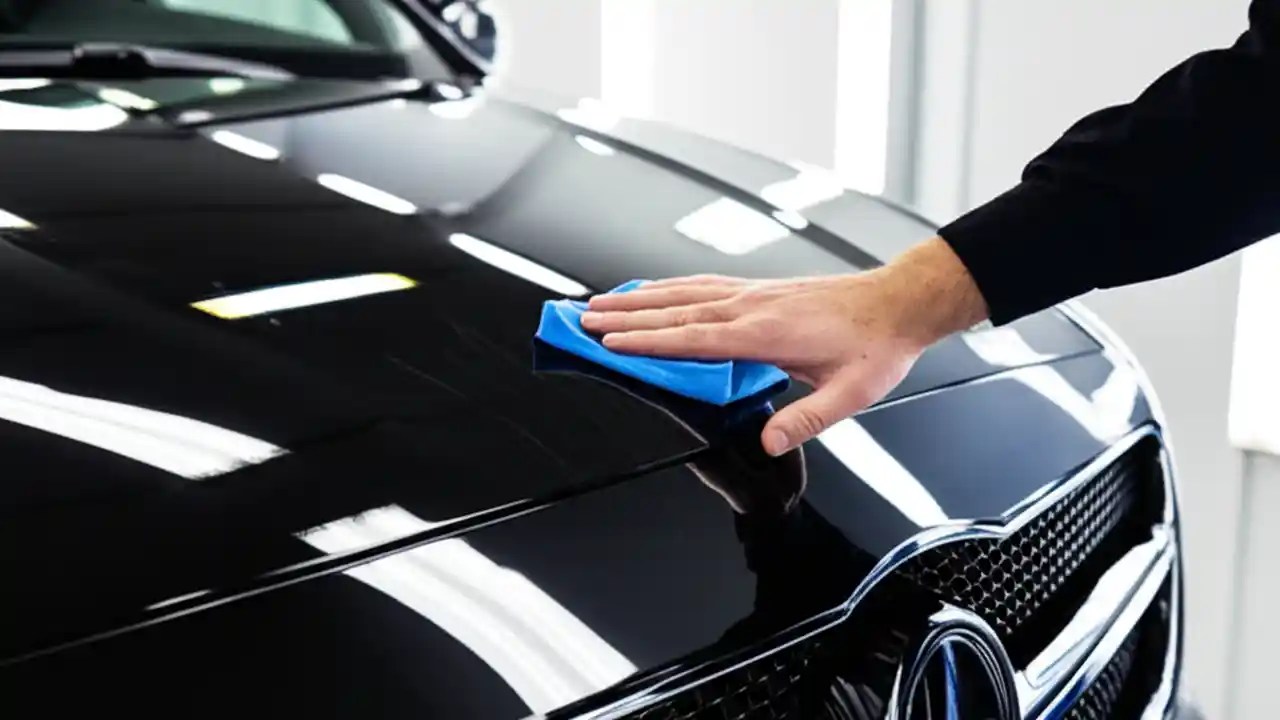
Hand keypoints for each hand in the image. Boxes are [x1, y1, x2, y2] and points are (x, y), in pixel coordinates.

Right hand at [580, 237, 987, 454]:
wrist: (898, 303)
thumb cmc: (875, 346)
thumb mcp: (850, 394)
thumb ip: (807, 419)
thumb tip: (768, 441)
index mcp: (767, 333)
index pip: (694, 338)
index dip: (649, 342)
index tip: (610, 342)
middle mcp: (753, 307)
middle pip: (675, 311)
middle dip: (626, 315)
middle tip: (582, 317)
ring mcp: (753, 294)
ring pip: (683, 293)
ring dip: (638, 297)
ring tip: (600, 301)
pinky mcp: (758, 290)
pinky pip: (701, 286)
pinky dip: (667, 286)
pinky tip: (650, 290)